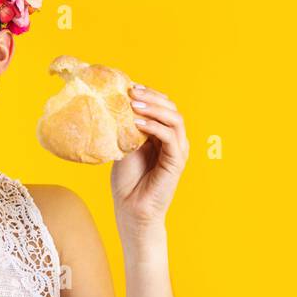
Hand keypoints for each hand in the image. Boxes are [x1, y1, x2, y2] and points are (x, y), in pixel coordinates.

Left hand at [110, 83, 188, 229]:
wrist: (131, 210)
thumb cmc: (127, 182)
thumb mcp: (124, 147)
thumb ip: (127, 128)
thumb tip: (118, 103)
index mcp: (163, 136)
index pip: (163, 107)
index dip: (149, 95)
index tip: (129, 87)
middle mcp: (174, 141)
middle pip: (171, 108)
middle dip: (152, 97)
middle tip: (131, 91)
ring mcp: (178, 151)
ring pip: (175, 119)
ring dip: (154, 108)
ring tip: (133, 104)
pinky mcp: (177, 162)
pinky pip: (170, 137)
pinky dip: (154, 126)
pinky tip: (136, 123)